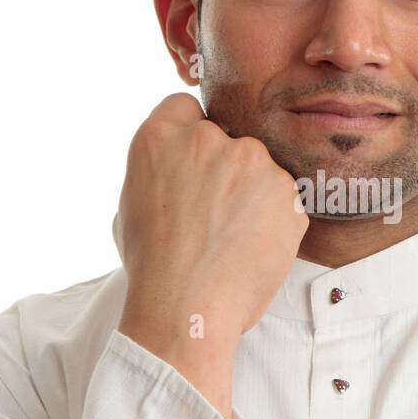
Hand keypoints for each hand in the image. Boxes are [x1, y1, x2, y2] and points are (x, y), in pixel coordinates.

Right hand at [113, 93, 308, 402]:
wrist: (187, 310)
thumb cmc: (153, 267)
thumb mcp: (132, 203)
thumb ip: (161, 168)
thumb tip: (181, 163)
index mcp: (159, 137)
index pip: (185, 108)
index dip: (190, 137)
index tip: (194, 167)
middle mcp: (206, 138)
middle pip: (228, 138)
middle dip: (226, 169)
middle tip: (214, 215)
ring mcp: (250, 160)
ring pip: (259, 168)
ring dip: (253, 193)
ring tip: (233, 238)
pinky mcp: (285, 188)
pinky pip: (283, 197)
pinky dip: (275, 218)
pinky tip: (254, 246)